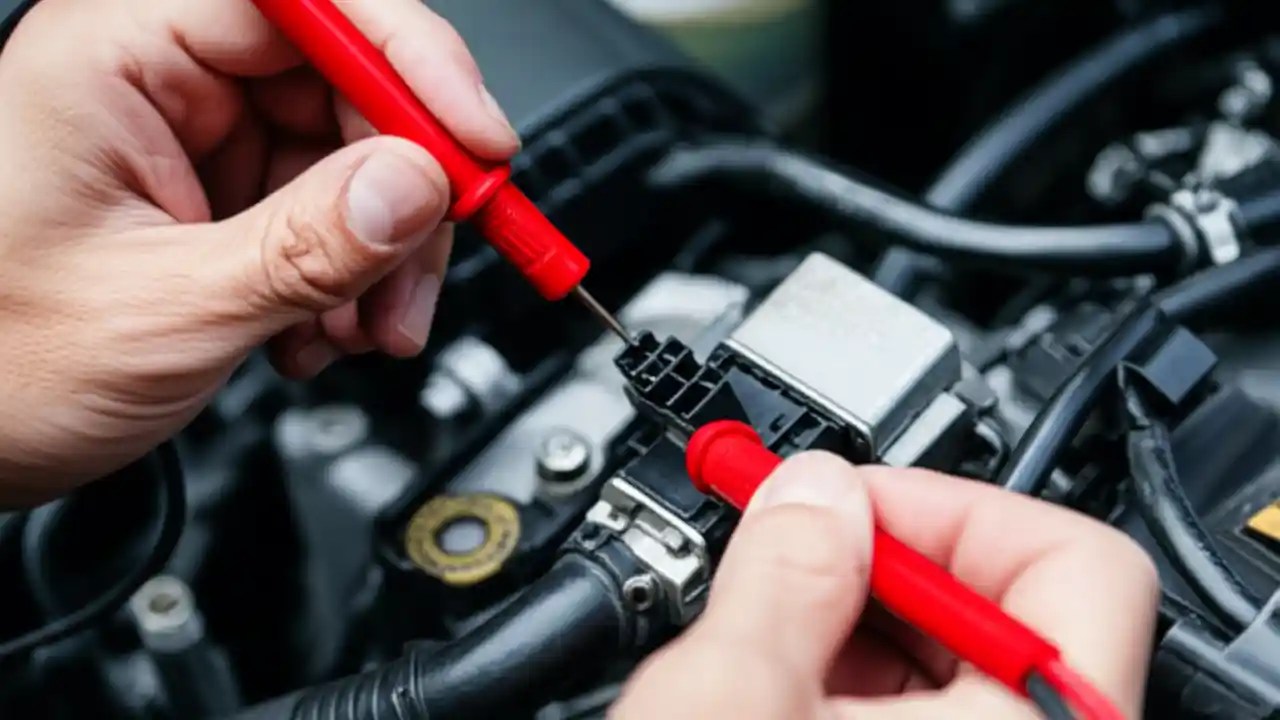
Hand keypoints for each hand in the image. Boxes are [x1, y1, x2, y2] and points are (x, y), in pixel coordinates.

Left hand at [0, 0, 518, 501]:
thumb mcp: (167, 310)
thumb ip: (304, 247)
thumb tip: (416, 185)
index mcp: (115, 57)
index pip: (299, 2)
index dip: (403, 53)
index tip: (468, 136)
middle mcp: (161, 80)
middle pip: (344, 84)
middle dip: (407, 188)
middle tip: (425, 267)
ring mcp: (197, 138)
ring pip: (353, 157)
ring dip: (386, 252)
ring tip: (365, 328)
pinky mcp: (223, 194)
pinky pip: (331, 210)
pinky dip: (354, 277)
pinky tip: (325, 330)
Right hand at [611, 456, 1160, 718]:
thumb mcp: (730, 695)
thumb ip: (780, 567)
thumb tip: (806, 484)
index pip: (1073, 558)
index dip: (948, 503)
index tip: (844, 497)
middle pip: (1009, 599)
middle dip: (879, 554)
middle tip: (787, 539)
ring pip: (957, 659)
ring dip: (854, 614)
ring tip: (762, 615)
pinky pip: (927, 709)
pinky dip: (853, 673)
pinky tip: (775, 676)